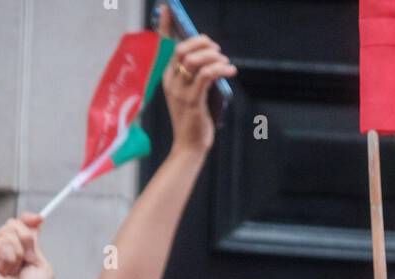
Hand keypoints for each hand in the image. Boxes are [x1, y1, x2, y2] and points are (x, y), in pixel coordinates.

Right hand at [0, 213, 53, 278]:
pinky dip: (7, 256)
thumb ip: (35, 244)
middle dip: (26, 238)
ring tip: (14, 271)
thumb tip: (34, 223)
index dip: (29, 220)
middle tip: (26, 259)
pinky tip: (4, 271)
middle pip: (15, 225)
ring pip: (7, 231)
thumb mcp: (42, 266)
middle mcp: (9, 252)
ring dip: (17, 252)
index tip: (37, 219)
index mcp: (24, 254)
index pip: (24, 227)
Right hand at [162, 33, 236, 155]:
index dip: (166, 25)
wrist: (189, 147)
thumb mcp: (191, 94)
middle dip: (202, 42)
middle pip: (182, 49)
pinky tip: (230, 71)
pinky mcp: (192, 101)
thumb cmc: (194, 121)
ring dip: (213, 56)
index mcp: (168, 77)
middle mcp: (171, 82)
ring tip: (225, 64)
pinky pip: (206, 76)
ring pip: (194, 60)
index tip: (168, 7)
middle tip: (216, 49)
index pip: (164, 46)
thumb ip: (196, 76)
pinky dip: (220, 69)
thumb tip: (211, 58)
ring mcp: (180, 92)